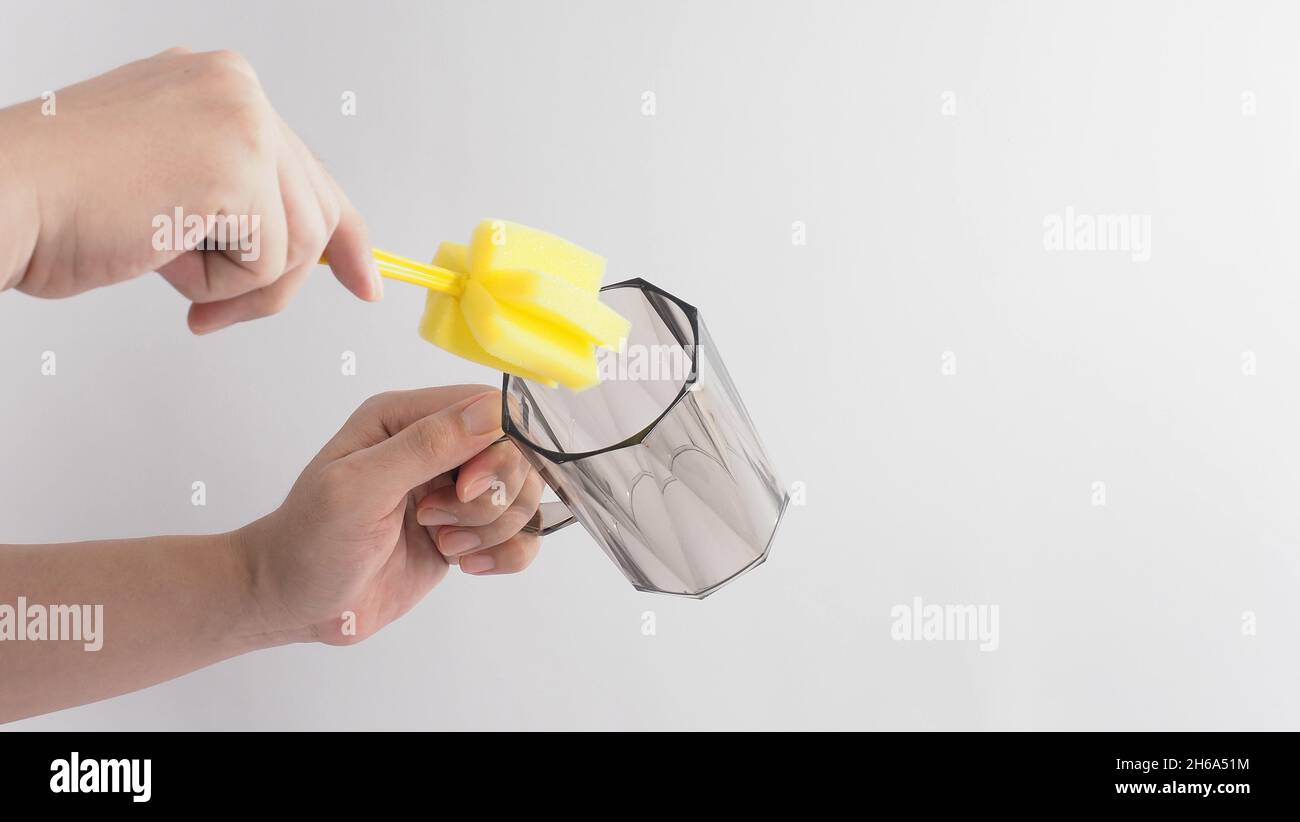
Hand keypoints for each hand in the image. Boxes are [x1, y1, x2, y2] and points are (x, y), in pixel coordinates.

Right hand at [0, 47, 378, 331]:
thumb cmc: (59, 205)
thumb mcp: (171, 190)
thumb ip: (238, 201)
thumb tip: (303, 246)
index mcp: (220, 85)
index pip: (307, 167)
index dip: (343, 233)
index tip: (365, 279)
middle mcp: (237, 88)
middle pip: (316, 210)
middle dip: (276, 279)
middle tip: (213, 312)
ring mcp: (241, 119)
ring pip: (301, 242)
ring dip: (239, 284)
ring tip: (169, 271)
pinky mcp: (237, 163)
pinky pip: (269, 259)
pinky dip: (219, 285)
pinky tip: (161, 257)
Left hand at [238, 386, 543, 644]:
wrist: (294, 603)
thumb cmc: (311, 540)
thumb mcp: (360, 488)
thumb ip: (426, 446)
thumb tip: (493, 409)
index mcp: (406, 417)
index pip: (491, 409)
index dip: (497, 448)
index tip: (466, 487)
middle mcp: (437, 447)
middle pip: (517, 455)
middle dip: (490, 498)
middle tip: (435, 521)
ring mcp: (456, 492)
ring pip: (523, 497)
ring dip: (492, 529)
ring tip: (443, 544)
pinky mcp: (468, 533)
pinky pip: (523, 536)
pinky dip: (505, 555)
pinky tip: (465, 565)